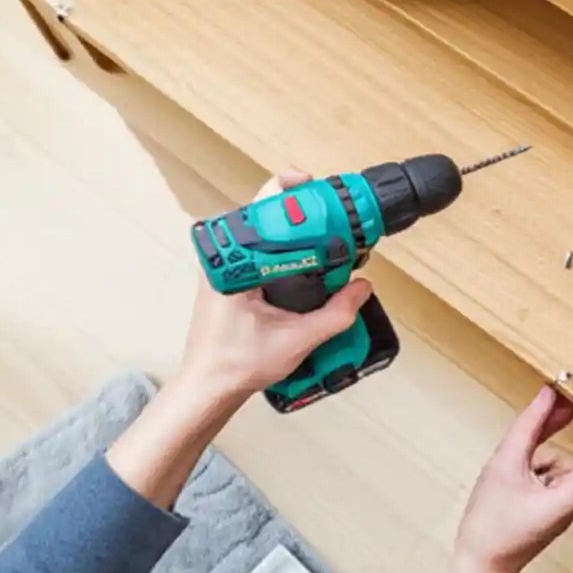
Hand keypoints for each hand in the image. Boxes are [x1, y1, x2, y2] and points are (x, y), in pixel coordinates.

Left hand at [109, 170, 369, 508]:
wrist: (210, 386)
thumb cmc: (237, 364)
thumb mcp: (297, 340)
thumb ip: (335, 314)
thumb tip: (362, 287)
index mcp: (231, 265)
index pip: (261, 211)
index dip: (291, 192)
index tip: (316, 187)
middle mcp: (221, 258)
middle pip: (262, 211)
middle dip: (297, 206)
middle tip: (329, 211)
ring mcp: (222, 266)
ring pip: (260, 228)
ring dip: (290, 226)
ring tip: (323, 230)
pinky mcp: (230, 277)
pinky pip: (256, 247)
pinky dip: (282, 245)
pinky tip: (305, 255)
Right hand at [442, 386, 572, 572]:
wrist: (481, 563)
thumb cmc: (490, 522)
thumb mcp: (505, 464)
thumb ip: (529, 426)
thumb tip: (548, 396)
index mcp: (567, 500)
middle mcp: (572, 506)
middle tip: (562, 412)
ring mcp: (563, 510)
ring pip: (568, 470)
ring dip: (547, 458)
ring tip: (515, 466)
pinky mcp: (553, 511)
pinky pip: (556, 480)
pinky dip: (540, 470)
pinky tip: (515, 477)